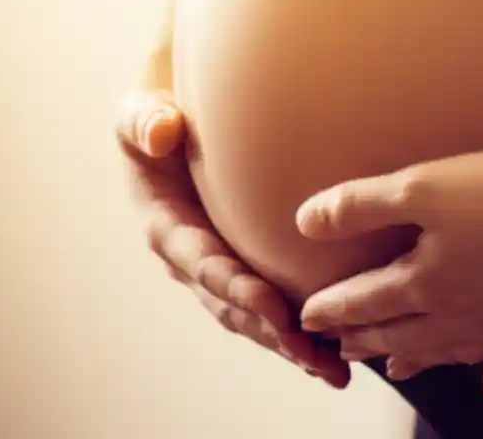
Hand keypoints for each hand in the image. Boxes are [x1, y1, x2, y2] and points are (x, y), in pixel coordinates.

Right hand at [117, 88, 349, 387]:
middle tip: (315, 357)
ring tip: (335, 370)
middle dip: (272, 334)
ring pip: (254, 317)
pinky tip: (342, 345)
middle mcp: (190, 259)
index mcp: (166, 226)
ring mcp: (217, 268)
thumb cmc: (157, 114)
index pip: (202, 264)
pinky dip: (303, 328)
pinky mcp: (243, 266)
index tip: (274, 308)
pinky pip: (272, 303)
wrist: (170, 120)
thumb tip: (161, 132)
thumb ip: (145, 120)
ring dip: (292, 346)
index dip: (236, 289)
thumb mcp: (140, 112)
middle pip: (231, 307)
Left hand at [295, 149, 482, 393]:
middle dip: (367, 341)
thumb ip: (359, 205)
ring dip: (421, 361)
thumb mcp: (422, 186)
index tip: (307, 319)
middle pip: (404, 335)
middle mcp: (464, 318)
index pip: (365, 302)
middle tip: (342, 350)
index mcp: (426, 284)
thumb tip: (302, 223)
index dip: (332, 309)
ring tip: (399, 370)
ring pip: (454, 354)